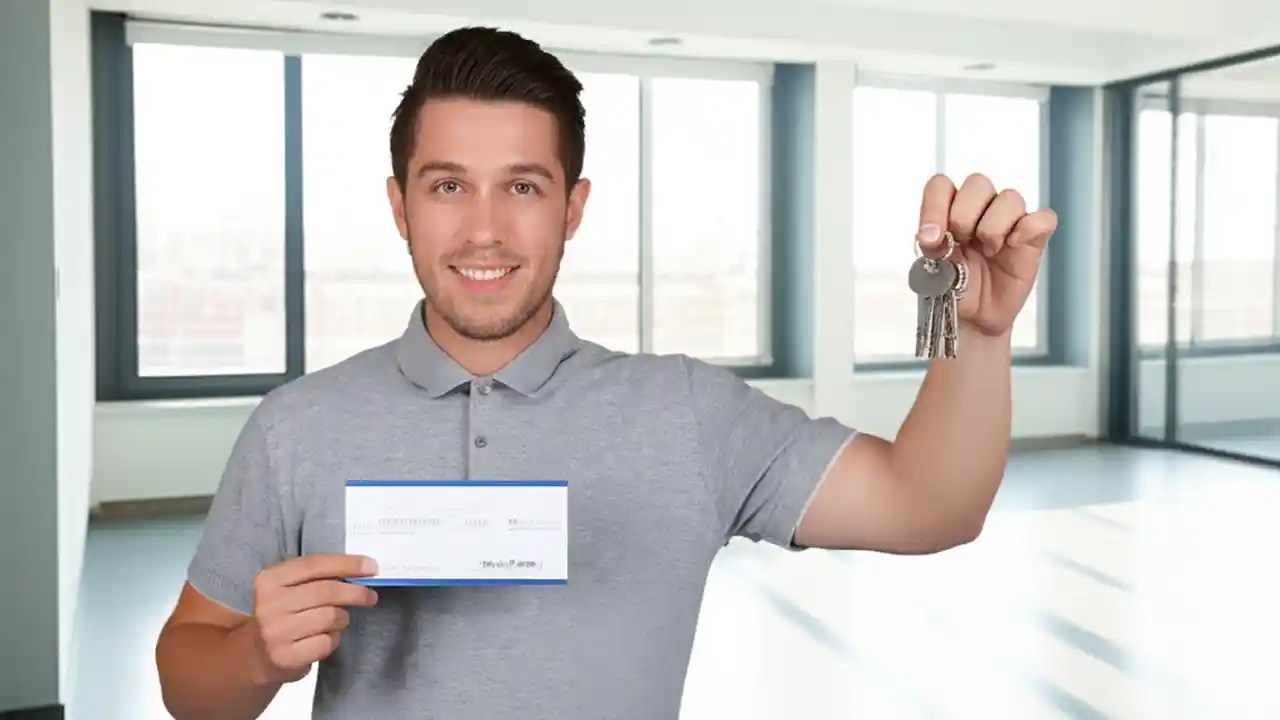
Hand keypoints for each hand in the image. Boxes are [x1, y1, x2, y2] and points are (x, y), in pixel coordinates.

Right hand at [246, 554, 379, 685]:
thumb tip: (362, 568)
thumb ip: (317, 576)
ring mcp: (275, 633)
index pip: (315, 565)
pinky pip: (326, 642)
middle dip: (355, 592)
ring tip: (338, 620)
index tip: (371, 566)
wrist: (258, 654)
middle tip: (370, 596)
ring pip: (330, 617)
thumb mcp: (289, 588)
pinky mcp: (285, 657)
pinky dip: (333, 639)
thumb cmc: (283, 613)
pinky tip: (325, 638)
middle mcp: (269, 605)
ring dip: (342, 618)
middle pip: (326, 592)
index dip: (347, 564)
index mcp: (269, 580)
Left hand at [917, 173, 1057, 336]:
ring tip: (988, 251)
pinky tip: (1012, 246)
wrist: (974, 317)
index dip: (934, 206)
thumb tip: (933, 236)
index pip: (941, 186)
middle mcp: (980, 209)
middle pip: (977, 183)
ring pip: (1010, 197)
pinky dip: (1027, 228)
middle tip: (962, 241)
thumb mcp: (933, 268)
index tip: (931, 239)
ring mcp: (1009, 221)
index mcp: (950, 210)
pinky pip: (1043, 218)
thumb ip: (932, 247)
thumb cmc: (954, 287)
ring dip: (993, 225)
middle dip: (965, 214)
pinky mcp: (1033, 238)